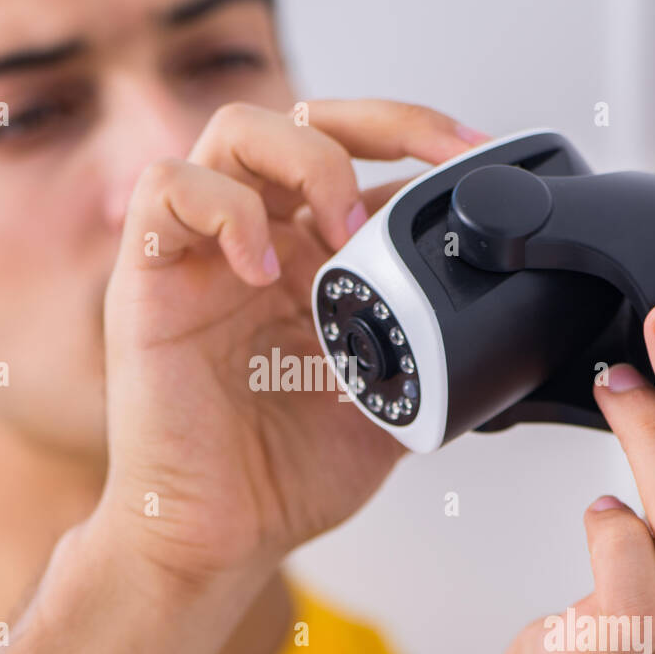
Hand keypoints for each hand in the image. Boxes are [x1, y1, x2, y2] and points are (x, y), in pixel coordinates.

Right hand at [95, 99, 480, 602]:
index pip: (362, 160)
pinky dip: (222, 210)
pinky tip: (265, 269)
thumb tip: (506, 336)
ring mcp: (205, 256)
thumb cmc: (287, 474)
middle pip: (306, 121)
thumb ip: (435, 352)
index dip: (419, 140)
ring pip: (236, 132)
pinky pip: (167, 191)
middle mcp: (261, 244)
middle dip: (382, 120)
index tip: (476, 159)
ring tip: (344, 228)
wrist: (219, 534)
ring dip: (306, 161)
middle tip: (438, 156)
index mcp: (315, 263)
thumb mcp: (395, 404)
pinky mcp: (148, 278)